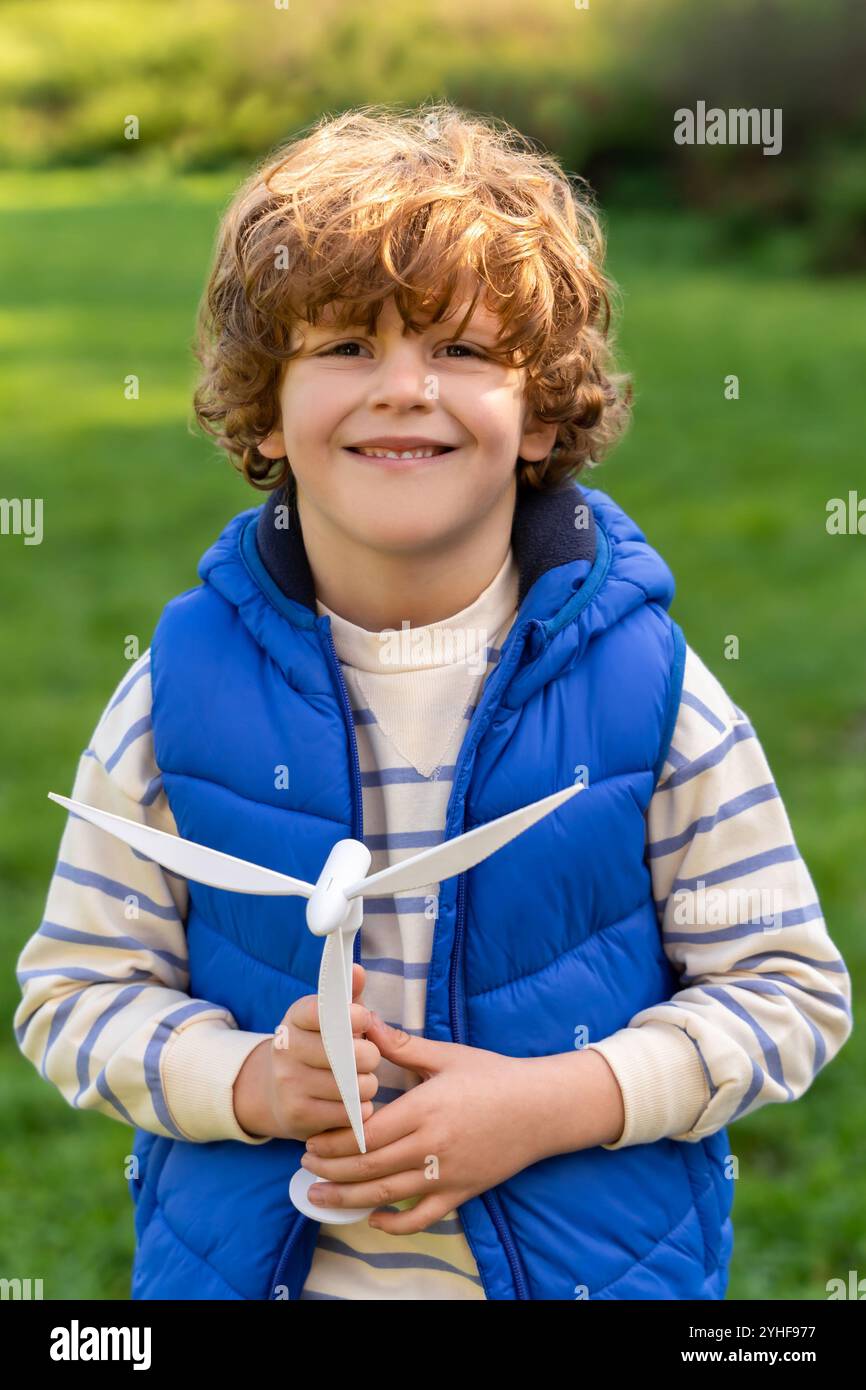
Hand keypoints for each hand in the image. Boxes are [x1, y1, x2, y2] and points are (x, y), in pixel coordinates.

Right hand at [232, 964, 381, 1140]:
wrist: (277, 1094)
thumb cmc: (318, 1047)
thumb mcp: (329, 1019)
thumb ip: (348, 996)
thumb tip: (357, 970)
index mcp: (294, 1019)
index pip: (320, 1011)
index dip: (349, 1015)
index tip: (364, 1018)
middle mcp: (286, 1050)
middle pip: (347, 1053)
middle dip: (369, 1056)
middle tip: (368, 1057)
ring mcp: (288, 1085)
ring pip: (353, 1086)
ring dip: (368, 1084)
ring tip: (361, 1081)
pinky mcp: (297, 1116)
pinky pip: (349, 1113)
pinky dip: (360, 1108)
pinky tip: (353, 1103)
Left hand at [298, 1017, 548, 1233]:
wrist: (542, 1107)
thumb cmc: (493, 1076)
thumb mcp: (447, 1056)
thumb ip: (402, 1045)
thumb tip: (364, 1023)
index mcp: (425, 1109)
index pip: (367, 1133)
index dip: (334, 1139)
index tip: (311, 1137)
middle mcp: (432, 1146)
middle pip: (369, 1166)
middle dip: (331, 1167)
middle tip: (306, 1163)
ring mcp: (447, 1174)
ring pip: (387, 1195)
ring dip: (348, 1197)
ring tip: (320, 1194)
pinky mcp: (462, 1192)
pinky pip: (423, 1217)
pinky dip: (394, 1223)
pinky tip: (373, 1218)